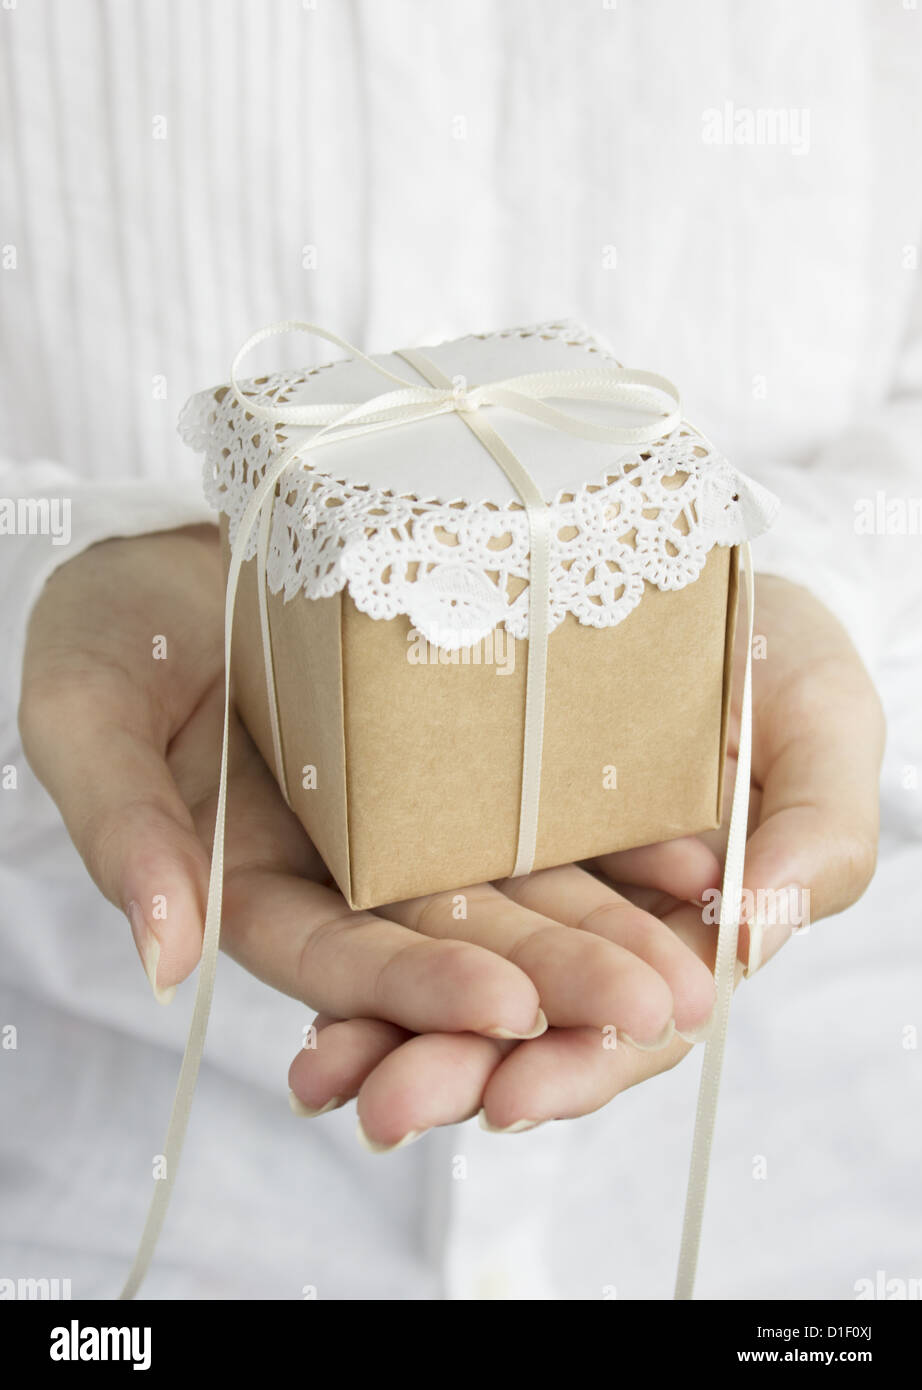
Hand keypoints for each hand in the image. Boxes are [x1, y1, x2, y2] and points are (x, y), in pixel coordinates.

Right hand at [18, 525, 714, 1056]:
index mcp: (254, 882)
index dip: (416, 992)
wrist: (197, 536)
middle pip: (454, 938)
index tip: (508, 1012)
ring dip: (609, 928)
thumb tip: (161, 959)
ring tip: (704, 959)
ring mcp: (414, 816)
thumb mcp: (86, 708)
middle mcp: (349, 866)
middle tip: (660, 1008)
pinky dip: (618, 835)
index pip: (337, 958)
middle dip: (555, 981)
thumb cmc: (119, 624)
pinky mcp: (471, 758)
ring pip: (518, 887)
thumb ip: (117, 829)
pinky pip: (551, 806)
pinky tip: (694, 851)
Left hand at [287, 574, 885, 1145]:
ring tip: (324, 1082)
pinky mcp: (410, 821)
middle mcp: (570, 908)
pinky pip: (368, 899)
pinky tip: (304, 1030)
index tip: (521, 1092)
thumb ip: (815, 835)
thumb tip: (749, 945)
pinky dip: (341, 965)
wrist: (654, 550)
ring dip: (380, 1038)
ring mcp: (488, 869)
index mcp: (666, 914)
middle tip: (395, 1110)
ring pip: (432, 974)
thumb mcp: (817, 717)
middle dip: (455, 1068)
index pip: (626, 1017)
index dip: (579, 1062)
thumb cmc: (760, 637)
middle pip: (514, 1013)